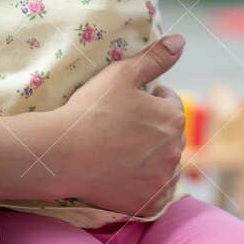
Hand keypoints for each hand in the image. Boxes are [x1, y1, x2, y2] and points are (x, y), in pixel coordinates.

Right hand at [54, 33, 187, 219]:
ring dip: (151, 157)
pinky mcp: (150, 203)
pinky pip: (158, 193)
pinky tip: (126, 176)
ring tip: (120, 153)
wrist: (62, 155)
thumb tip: (181, 40)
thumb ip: (155, 57)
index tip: (124, 106)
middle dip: (152, 129)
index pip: (169, 103)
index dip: (147, 101)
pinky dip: (147, 186)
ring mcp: (164, 180)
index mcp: (174, 117)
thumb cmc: (91, 111)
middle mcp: (176, 150)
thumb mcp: (122, 74)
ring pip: (164, 163)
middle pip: (168, 134)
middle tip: (119, 130)